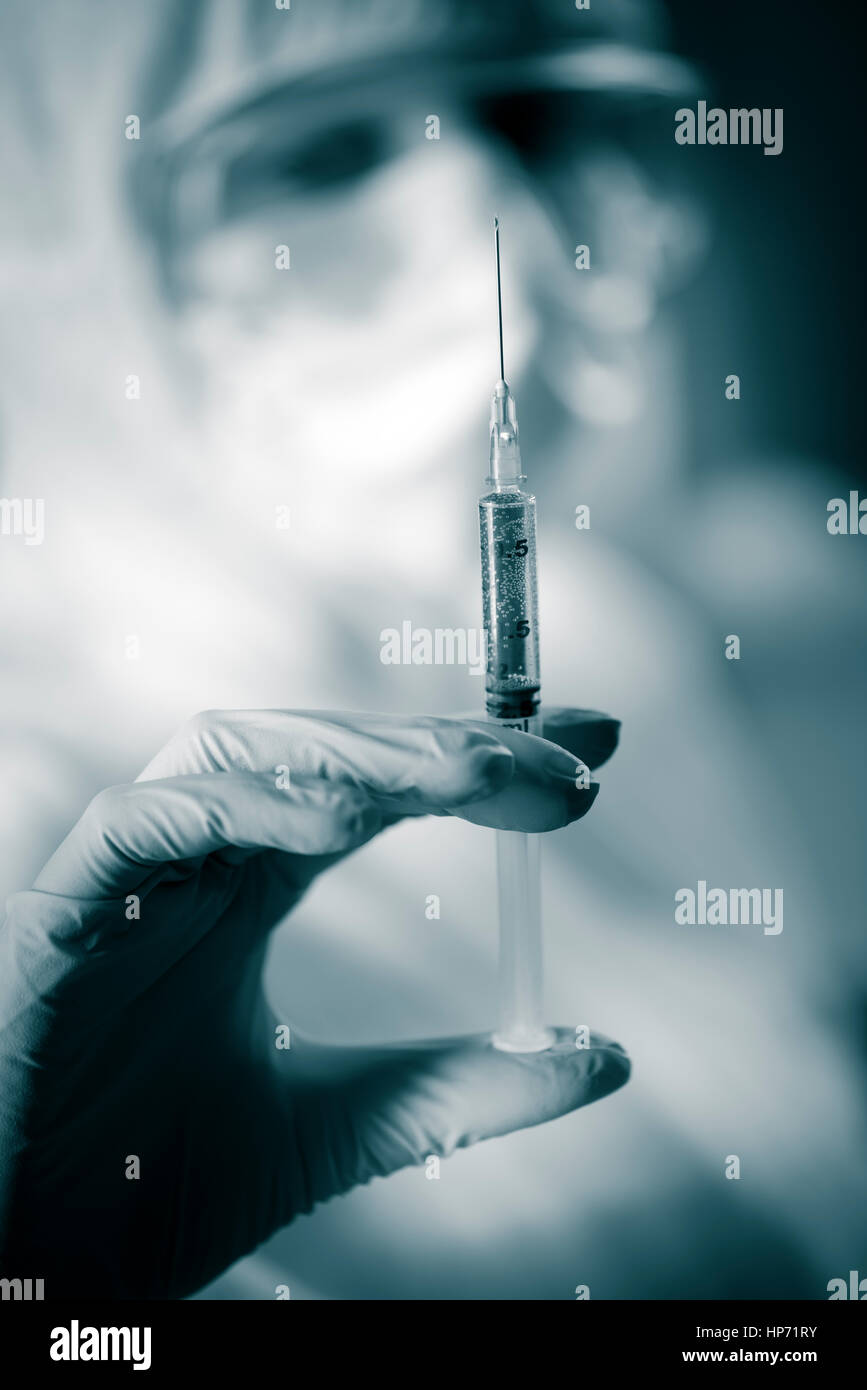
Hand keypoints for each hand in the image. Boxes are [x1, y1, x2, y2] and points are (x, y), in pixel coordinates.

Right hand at [0, 708, 627, 1297]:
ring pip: (231, 753)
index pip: (374, 788)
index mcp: (247, 894)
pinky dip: (233, 804)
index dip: (476, 757)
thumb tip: (607, 1056)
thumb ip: (459, 1090)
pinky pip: (137, 822)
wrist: (38, 1270)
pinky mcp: (58, 914)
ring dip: (356, 753)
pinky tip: (335, 823)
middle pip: (319, 753)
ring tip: (470, 776)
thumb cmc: (156, 1188)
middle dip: (440, 744)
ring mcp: (126, 881)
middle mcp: (194, 867)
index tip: (591, 743)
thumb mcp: (337, 1131)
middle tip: (560, 761)